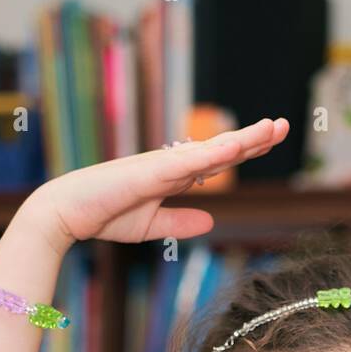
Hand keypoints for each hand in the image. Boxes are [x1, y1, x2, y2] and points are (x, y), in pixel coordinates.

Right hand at [21, 117, 288, 253]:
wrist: (66, 215)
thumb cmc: (102, 216)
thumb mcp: (151, 226)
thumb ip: (179, 222)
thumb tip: (210, 222)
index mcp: (172, 176)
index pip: (217, 161)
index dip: (244, 149)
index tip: (270, 138)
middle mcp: (170, 165)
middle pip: (220, 150)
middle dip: (253, 137)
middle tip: (284, 125)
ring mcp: (161, 166)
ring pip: (211, 151)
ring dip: (241, 140)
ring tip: (271, 128)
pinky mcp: (149, 173)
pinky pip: (187, 162)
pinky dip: (212, 153)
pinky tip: (235, 145)